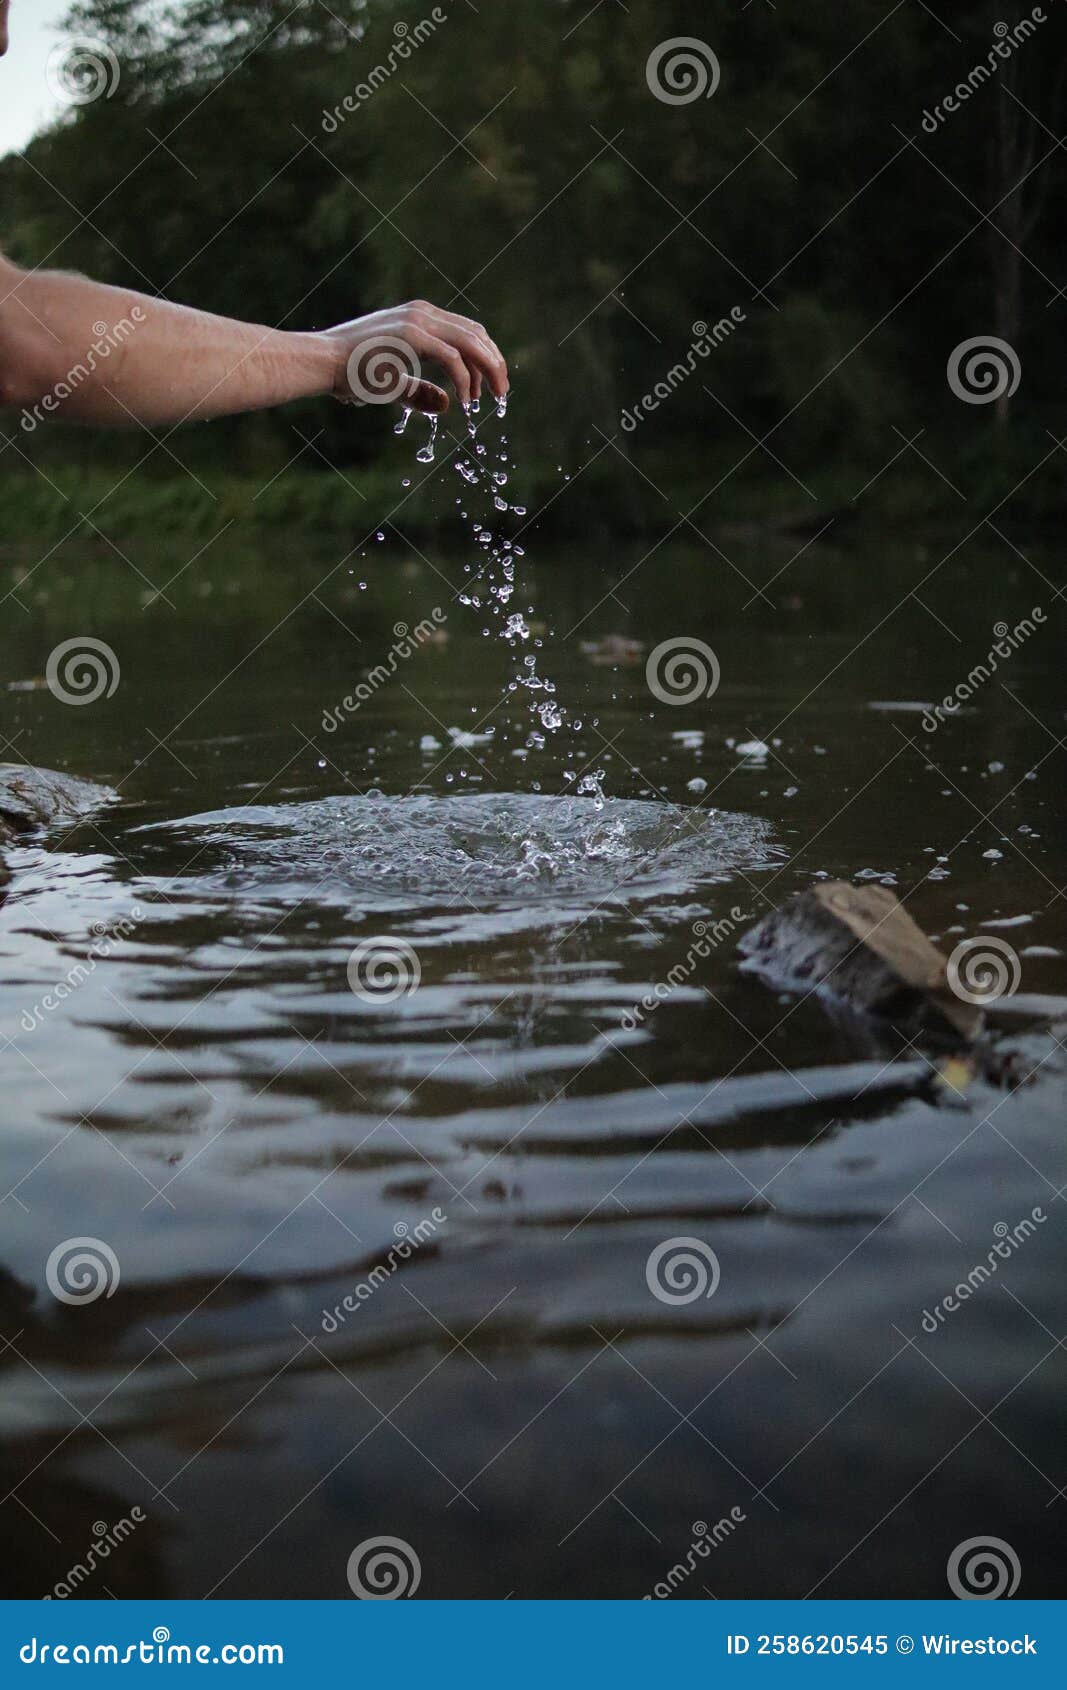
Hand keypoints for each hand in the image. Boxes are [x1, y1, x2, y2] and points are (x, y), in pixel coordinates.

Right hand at [325, 300, 507, 413]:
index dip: (486, 356)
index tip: (493, 383)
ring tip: (494, 396)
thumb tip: (446, 405)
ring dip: (488, 370)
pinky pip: (452, 357)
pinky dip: (464, 379)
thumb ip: (419, 391)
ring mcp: (417, 321)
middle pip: (475, 334)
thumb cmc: (351, 373)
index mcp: (419, 317)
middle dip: (494, 363)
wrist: (322, 362)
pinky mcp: (411, 336)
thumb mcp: (393, 383)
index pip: (467, 331)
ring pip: (470, 342)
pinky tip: (467, 400)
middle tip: (503, 392)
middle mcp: (422, 313)